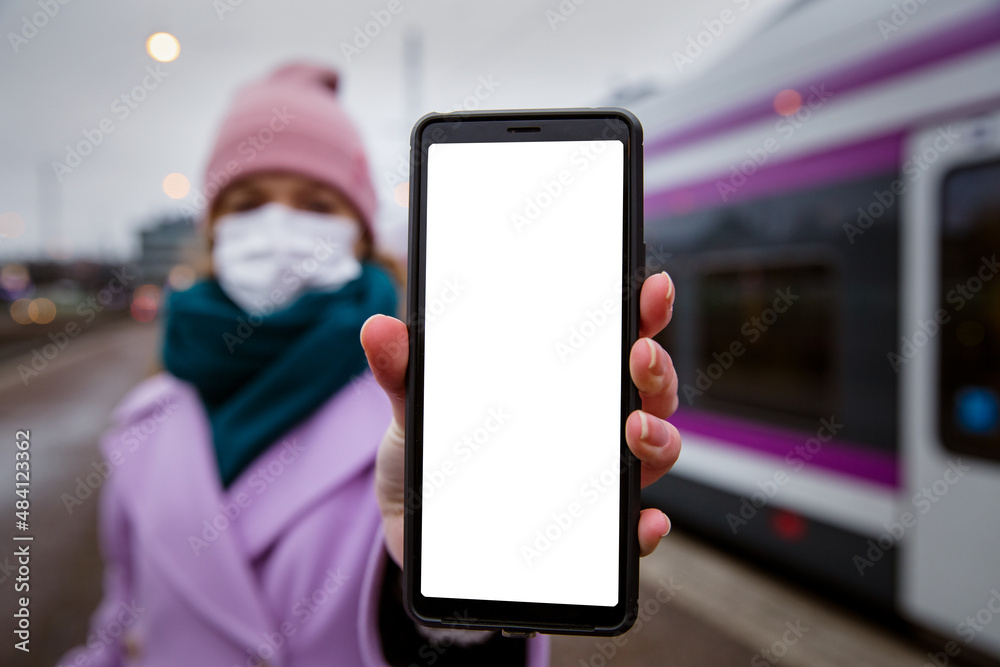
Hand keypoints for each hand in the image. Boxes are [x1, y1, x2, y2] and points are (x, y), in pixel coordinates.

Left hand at [360, 271, 680, 566]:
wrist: (413, 525)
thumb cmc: (431, 451)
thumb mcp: (414, 404)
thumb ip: (401, 367)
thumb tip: (378, 327)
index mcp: (563, 379)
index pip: (616, 336)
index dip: (643, 309)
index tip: (651, 286)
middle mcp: (591, 422)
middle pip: (650, 389)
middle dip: (656, 368)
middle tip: (638, 356)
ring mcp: (595, 477)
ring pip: (654, 452)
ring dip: (659, 438)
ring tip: (636, 430)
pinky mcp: (587, 534)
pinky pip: (630, 532)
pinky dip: (645, 528)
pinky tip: (644, 521)